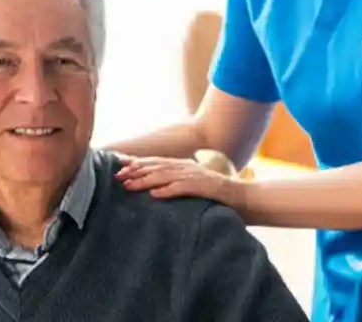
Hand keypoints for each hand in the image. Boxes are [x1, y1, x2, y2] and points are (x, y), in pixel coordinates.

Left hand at [115, 156, 244, 207]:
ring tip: (130, 185)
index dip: (138, 163)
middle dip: (136, 170)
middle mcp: (187, 168)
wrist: (244, 198)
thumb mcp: (195, 186)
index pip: (157, 162)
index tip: (120, 165)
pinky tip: (155, 195)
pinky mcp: (203, 188)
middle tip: (118, 175)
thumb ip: (178, 184)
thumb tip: (156, 190)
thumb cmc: (218, 197)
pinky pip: (182, 188)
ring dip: (145, 180)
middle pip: (156, 166)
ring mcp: (195, 177)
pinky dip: (168, 191)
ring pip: (164, 176)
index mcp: (184, 166)